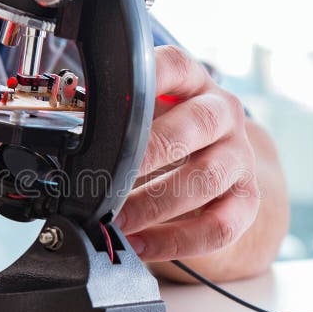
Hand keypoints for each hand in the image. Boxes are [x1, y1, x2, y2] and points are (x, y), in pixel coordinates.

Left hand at [115, 46, 260, 261]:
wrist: (220, 165)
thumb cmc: (169, 136)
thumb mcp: (148, 115)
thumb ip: (118, 118)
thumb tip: (65, 136)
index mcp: (193, 82)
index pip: (174, 66)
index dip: (147, 80)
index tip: (112, 100)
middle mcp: (223, 113)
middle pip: (197, 123)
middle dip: (147, 153)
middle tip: (105, 178)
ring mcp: (239, 156)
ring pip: (207, 178)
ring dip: (154, 204)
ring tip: (117, 220)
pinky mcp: (247, 199)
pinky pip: (219, 226)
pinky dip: (175, 241)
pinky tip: (141, 245)